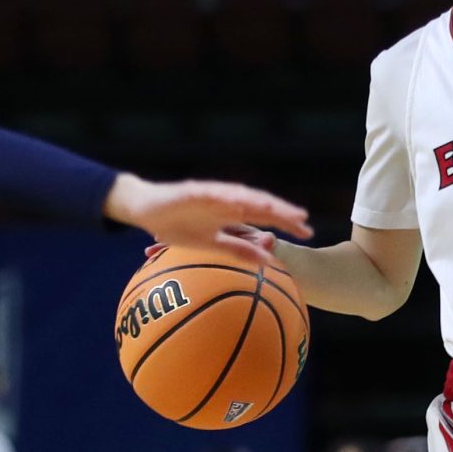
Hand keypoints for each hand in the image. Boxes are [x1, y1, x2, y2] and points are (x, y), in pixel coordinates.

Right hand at [106, 177, 309, 257]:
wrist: (147, 209)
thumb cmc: (177, 225)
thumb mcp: (211, 243)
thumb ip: (237, 248)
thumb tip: (266, 259)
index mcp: (232, 212)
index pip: (265, 216)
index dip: (285, 222)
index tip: (306, 232)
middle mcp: (226, 200)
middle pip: (258, 203)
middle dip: (280, 210)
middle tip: (303, 220)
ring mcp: (210, 194)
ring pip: (238, 196)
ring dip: (257, 200)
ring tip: (275, 208)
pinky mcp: (191, 191)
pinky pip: (210, 194)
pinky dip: (224, 197)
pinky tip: (237, 201)